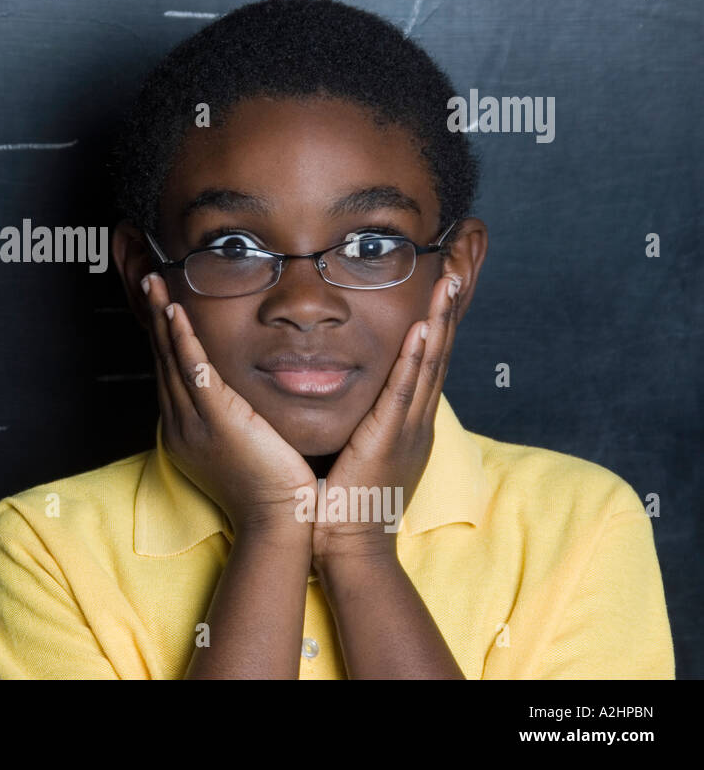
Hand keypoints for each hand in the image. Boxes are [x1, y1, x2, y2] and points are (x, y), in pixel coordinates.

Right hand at [140, 272, 316, 535]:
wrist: (280, 522)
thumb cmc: (271, 490)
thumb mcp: (246, 448)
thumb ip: (239, 420)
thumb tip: (243, 402)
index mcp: (188, 430)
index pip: (172, 373)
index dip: (164, 336)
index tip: (162, 305)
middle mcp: (182, 423)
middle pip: (163, 359)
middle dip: (155, 317)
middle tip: (149, 279)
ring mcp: (195, 422)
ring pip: (172, 359)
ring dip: (162, 317)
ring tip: (154, 284)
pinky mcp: (217, 419)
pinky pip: (193, 370)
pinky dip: (182, 339)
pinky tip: (175, 313)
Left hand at [310, 272, 465, 568]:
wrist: (348, 545)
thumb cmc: (346, 500)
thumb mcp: (360, 446)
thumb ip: (361, 415)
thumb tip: (352, 390)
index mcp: (409, 418)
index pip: (429, 355)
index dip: (439, 316)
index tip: (448, 278)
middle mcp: (417, 418)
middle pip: (440, 350)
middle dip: (450, 307)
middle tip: (463, 263)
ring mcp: (408, 429)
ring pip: (429, 364)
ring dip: (439, 321)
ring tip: (450, 281)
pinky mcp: (390, 441)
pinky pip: (404, 393)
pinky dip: (415, 360)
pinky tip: (422, 330)